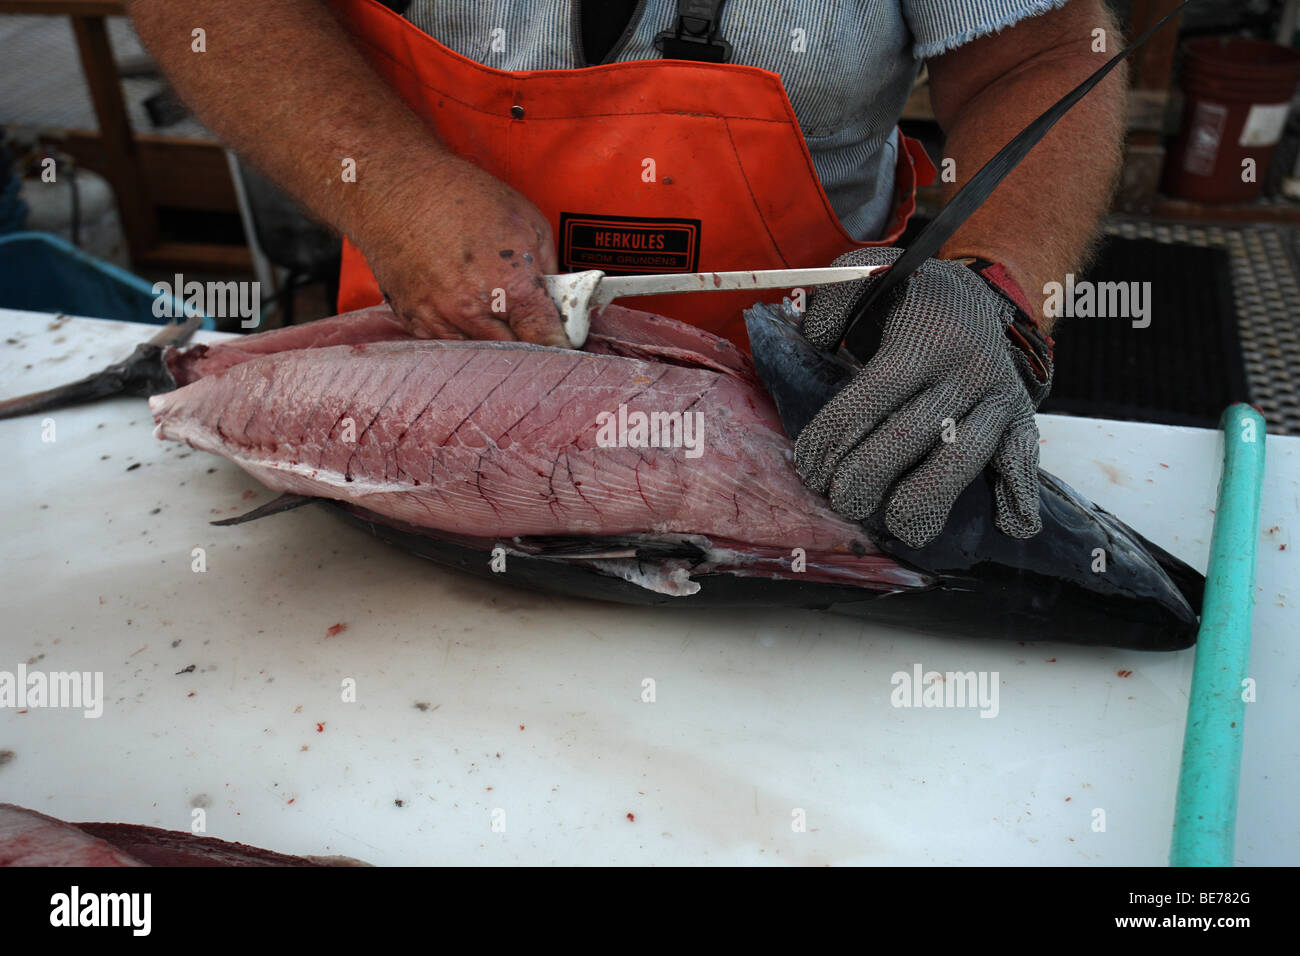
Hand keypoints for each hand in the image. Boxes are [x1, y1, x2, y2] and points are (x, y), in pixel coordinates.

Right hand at [356, 155, 566, 345]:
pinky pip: (449, 346)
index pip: (546, 339)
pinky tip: (466, 314)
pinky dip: (463, 337)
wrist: (395, 188)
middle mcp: (475, 311)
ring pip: (481, 354)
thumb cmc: (463, 197)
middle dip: (527, 343)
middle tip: (530, 327)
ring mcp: (441, 320)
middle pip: (515, 353)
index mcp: (511, 287)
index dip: (559, 341)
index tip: (561, 340)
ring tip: (496, 317)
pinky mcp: (415, 322)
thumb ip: (549, 270)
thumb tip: (557, 300)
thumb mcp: (528, 222)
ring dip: (493, 343)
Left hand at [794, 247, 1051, 548]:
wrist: (972, 294)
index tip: (809, 467)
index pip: (873, 395)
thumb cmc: (904, 298)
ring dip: (928, 500)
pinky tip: (1011, 525)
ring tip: (900, 528)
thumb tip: (820, 339)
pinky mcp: (1022, 418)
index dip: (834, 436)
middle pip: (913, 435)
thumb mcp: (867, 275)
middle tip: (841, 501)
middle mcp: (967, 369)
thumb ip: (834, 300)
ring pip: (965, 458)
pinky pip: (1024, 458)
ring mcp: (999, 397)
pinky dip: (1020, 494)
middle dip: (868, 476)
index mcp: (925, 338)